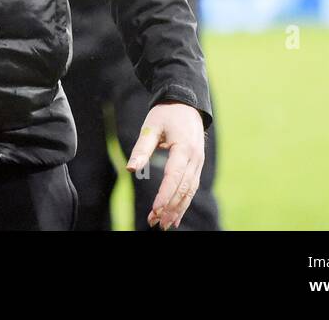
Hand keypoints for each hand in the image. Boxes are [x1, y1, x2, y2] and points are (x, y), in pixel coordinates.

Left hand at [127, 101, 205, 229]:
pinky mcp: (197, 166)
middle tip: (155, 222)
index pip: (174, 176)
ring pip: (189, 192)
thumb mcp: (151, 126)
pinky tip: (175, 216)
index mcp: (184, 148)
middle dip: (169, 207)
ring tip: (164, 224)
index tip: (154, 209)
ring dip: (177, 209)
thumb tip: (130, 169)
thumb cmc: (166, 113)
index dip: (165, 194)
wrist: (186, 104)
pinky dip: (184, 203)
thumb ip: (142, 148)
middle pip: (183, 188)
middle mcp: (195, 159)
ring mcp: (198, 163)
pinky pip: (191, 188)